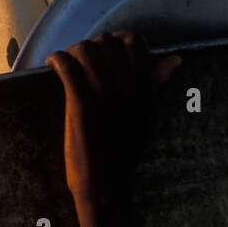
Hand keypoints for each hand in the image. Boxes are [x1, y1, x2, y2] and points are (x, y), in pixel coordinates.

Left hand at [45, 30, 180, 205]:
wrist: (105, 185)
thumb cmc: (123, 153)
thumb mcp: (145, 116)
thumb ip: (155, 84)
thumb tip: (174, 60)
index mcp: (142, 89)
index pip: (134, 43)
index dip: (117, 41)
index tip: (106, 52)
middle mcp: (125, 88)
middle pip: (106, 42)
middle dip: (92, 46)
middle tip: (82, 60)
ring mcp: (104, 95)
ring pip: (86, 49)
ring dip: (73, 51)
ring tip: (66, 63)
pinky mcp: (82, 105)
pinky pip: (68, 67)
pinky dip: (57, 59)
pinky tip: (53, 63)